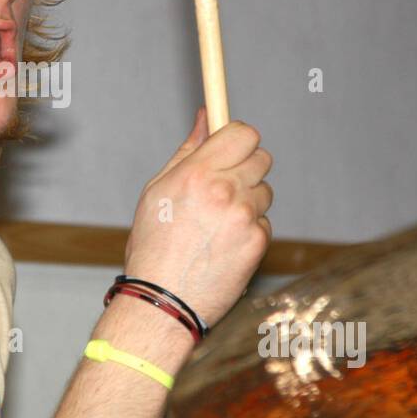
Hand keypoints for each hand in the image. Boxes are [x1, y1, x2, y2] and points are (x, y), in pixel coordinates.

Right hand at [122, 107, 272, 326]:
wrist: (163, 300)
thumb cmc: (153, 245)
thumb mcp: (158, 190)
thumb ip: (187, 151)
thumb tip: (205, 117)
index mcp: (197, 172)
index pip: (243, 133)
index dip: (239, 139)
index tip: (232, 148)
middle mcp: (225, 190)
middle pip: (261, 158)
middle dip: (246, 168)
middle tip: (223, 187)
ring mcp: (245, 217)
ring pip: (263, 192)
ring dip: (247, 201)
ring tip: (217, 224)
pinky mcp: (258, 242)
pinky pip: (263, 222)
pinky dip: (249, 230)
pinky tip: (224, 245)